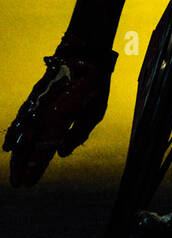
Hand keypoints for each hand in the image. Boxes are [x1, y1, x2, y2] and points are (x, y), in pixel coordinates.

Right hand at [3, 49, 116, 187]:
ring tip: (12, 171)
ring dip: (16, 154)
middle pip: (28, 144)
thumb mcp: (96, 110)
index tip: (28, 182)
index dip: (34, 166)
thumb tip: (61, 153)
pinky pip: (21, 119)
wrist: (82, 54)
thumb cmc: (93, 84)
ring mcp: (36, 104)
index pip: (44, 147)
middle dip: (21, 165)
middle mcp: (44, 111)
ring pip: (21, 133)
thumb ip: (78, 133)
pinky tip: (8, 147)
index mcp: (60, 116)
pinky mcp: (34, 98)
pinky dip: (13, 134)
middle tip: (17, 183)